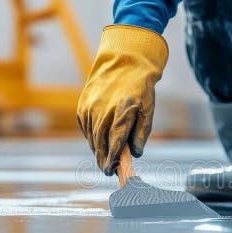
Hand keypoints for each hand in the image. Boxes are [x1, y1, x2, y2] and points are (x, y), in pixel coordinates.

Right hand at [77, 25, 168, 174]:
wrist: (124, 60)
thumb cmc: (140, 88)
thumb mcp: (148, 109)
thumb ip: (141, 132)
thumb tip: (136, 153)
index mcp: (121, 113)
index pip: (115, 144)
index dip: (113, 160)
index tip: (112, 171)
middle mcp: (103, 111)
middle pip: (100, 143)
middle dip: (103, 159)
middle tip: (107, 170)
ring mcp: (90, 107)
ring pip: (91, 136)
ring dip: (96, 149)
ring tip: (103, 159)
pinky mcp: (83, 104)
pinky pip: (85, 126)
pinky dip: (90, 136)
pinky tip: (97, 142)